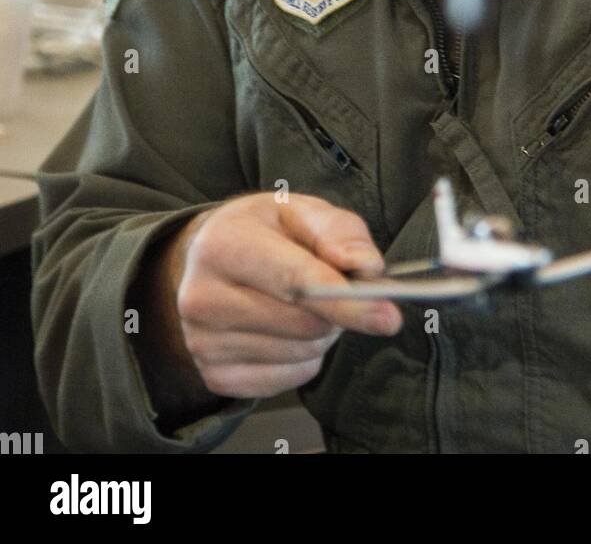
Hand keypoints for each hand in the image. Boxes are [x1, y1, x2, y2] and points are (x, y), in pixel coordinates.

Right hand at [167, 191, 401, 400]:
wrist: (209, 258)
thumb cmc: (265, 231)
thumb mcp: (300, 210)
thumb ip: (340, 231)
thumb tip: (366, 267)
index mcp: (223, 244)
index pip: (295, 281)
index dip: (346, 300)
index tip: (388, 315)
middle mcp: (202, 296)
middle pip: (304, 323)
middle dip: (336, 309)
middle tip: (331, 285)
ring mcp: (203, 342)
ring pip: (300, 353)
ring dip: (321, 333)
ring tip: (300, 303)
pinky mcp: (215, 376)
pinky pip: (288, 379)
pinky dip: (303, 358)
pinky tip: (284, 329)